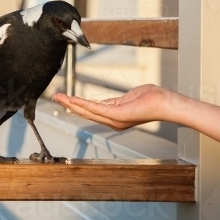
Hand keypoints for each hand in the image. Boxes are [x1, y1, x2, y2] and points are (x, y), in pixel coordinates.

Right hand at [52, 84, 174, 130]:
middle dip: (69, 105)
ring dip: (71, 104)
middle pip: (85, 113)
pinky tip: (73, 100)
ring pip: (87, 111)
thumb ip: (116, 101)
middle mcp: (112, 121)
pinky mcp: (117, 115)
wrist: (164, 103)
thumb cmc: (152, 98)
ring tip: (59, 98)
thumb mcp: (129, 98)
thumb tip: (107, 102)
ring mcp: (114, 119)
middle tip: (55, 98)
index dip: (77, 106)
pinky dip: (83, 104)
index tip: (65, 99)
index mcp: (115, 116)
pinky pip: (96, 109)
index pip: (91, 111)